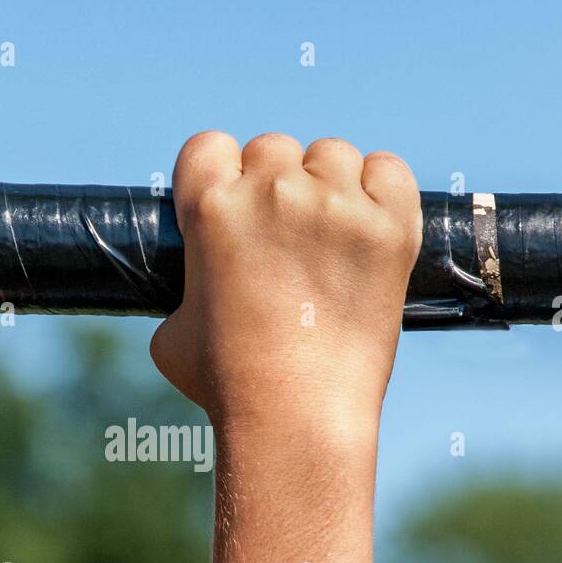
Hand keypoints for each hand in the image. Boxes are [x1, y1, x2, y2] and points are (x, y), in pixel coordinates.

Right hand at [149, 132, 420, 441]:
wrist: (297, 417)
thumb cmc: (228, 385)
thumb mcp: (172, 334)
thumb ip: (182, 290)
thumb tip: (194, 291)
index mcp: (209, 208)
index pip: (209, 146)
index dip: (220, 174)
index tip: (233, 203)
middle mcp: (271, 193)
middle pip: (273, 148)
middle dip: (276, 184)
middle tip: (285, 237)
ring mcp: (334, 206)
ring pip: (332, 156)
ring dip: (329, 185)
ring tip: (330, 239)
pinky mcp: (389, 227)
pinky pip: (389, 171)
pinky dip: (381, 191)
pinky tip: (369, 227)